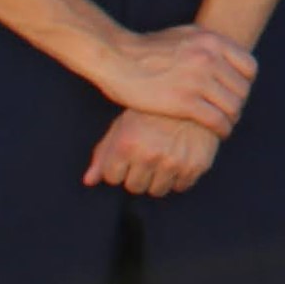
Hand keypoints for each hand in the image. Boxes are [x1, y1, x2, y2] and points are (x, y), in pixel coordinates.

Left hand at [85, 108, 222, 197]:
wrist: (194, 93)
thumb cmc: (152, 110)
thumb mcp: (123, 124)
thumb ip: (104, 153)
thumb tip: (89, 181)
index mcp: (126, 144)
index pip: (112, 178)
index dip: (119, 167)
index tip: (128, 155)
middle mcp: (149, 156)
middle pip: (135, 187)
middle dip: (138, 174)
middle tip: (147, 155)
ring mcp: (174, 162)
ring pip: (157, 190)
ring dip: (158, 178)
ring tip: (164, 156)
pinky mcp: (196, 166)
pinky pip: (181, 186)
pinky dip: (179, 176)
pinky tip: (180, 157)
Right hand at [96, 22, 253, 135]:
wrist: (116, 57)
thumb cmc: (146, 48)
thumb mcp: (184, 35)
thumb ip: (206, 44)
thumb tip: (224, 54)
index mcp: (212, 40)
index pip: (249, 67)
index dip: (245, 83)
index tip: (235, 92)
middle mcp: (209, 57)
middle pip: (242, 89)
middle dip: (237, 103)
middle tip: (229, 112)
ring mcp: (198, 79)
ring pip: (232, 106)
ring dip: (231, 119)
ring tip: (224, 124)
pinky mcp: (185, 101)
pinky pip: (217, 120)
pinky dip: (221, 129)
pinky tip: (217, 133)